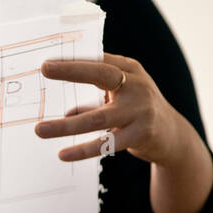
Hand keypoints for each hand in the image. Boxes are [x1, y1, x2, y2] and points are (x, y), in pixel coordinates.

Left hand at [34, 52, 185, 165]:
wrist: (173, 136)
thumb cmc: (137, 108)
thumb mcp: (120, 93)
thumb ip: (94, 93)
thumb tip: (60, 108)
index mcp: (129, 69)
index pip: (98, 59)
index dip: (73, 58)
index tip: (47, 59)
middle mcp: (137, 85)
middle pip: (100, 75)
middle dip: (71, 71)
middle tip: (44, 69)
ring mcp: (141, 110)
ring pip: (97, 118)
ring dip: (65, 125)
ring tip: (39, 129)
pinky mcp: (142, 134)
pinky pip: (107, 143)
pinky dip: (83, 149)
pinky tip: (64, 154)